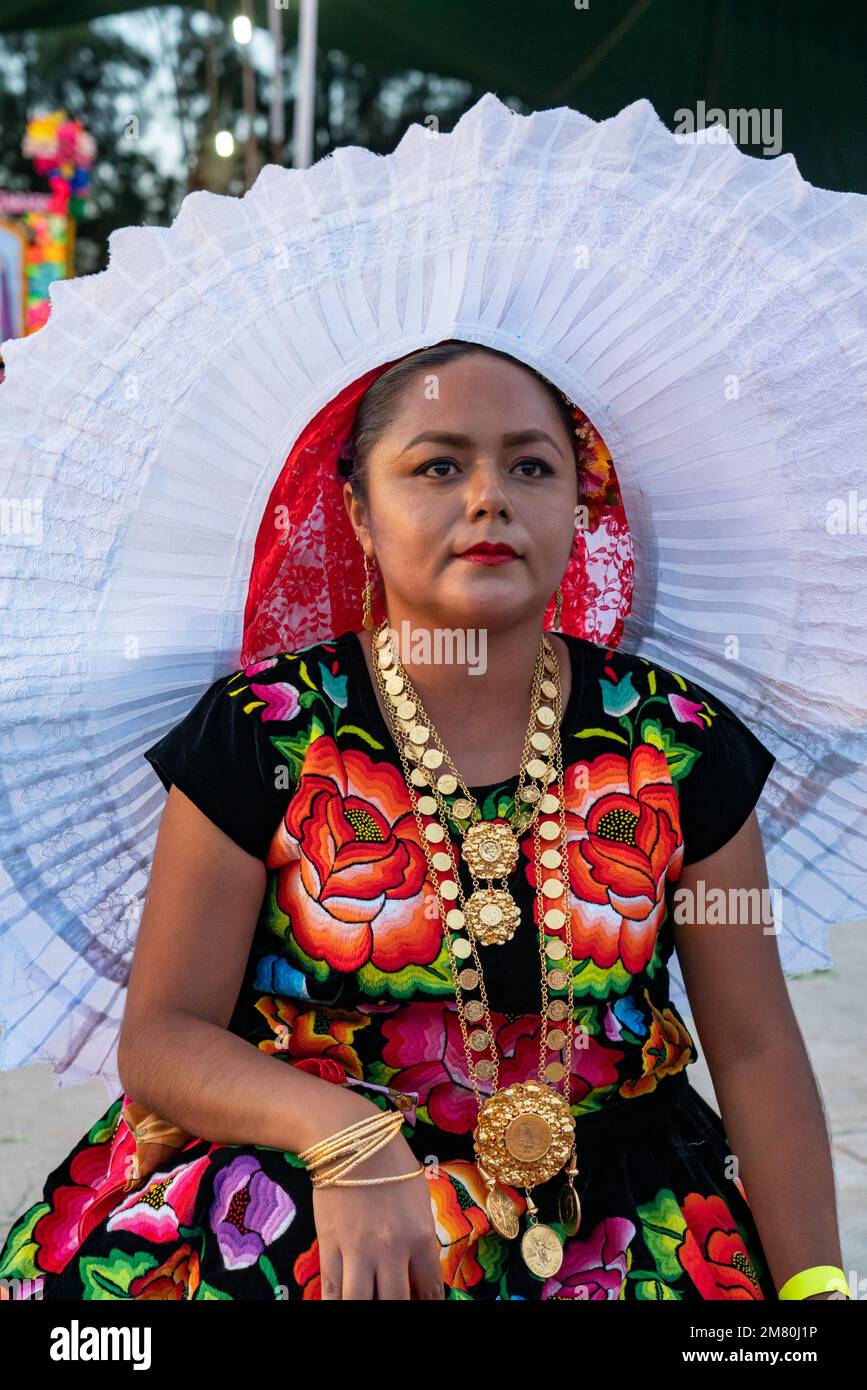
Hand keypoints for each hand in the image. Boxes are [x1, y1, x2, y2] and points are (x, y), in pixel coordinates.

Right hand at [311, 1129, 444, 1299]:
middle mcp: (392, 1250)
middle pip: (396, 1303)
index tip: (422, 1301)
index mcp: (420, 1236)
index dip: (428, 1304)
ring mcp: (358, 1251)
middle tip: (395, 1299)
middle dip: (398, 1308)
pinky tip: (341, 1302)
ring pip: (361, 1304)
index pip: (430, 1290)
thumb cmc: (390, 1161)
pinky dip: (336, 1303)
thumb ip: (421, 1236)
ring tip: (368, 1299)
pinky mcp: (329, 1247)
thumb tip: (418, 1270)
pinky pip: (332, 1291)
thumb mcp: (419, 1198)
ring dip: (366, 1308)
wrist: (350, 1138)